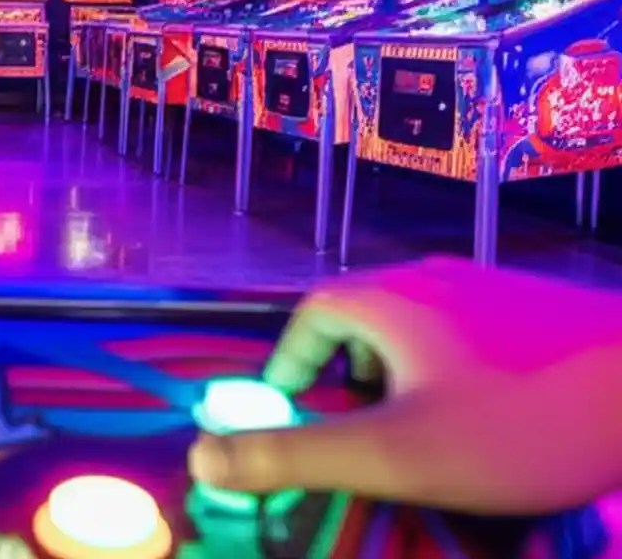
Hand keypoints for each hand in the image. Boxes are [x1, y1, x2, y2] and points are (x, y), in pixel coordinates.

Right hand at [189, 257, 621, 513]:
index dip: (290, 365)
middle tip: (357, 433)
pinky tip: (489, 418)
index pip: (312, 315)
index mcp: (390, 299)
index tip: (292, 416)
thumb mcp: (394, 453)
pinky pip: (469, 334)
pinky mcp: (537, 310)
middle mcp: (434, 278)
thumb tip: (200, 459)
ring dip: (401, 376)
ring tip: (421, 432)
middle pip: (363, 317)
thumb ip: (293, 455)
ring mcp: (492, 289)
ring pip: (419, 326)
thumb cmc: (517, 419)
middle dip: (346, 376)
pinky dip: (452, 373)